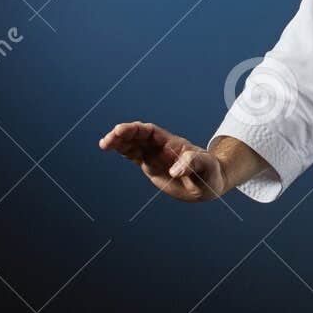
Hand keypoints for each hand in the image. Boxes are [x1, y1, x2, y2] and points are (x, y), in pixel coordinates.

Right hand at [98, 121, 226, 202]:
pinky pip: (134, 156)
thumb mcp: (205, 166)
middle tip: (108, 139)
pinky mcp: (151, 166)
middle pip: (139, 136)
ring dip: (119, 142)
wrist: (208, 182)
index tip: (123, 131)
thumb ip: (192, 164)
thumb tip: (175, 171)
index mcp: (172, 143)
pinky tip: (110, 148)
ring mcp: (154, 156)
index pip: (151, 132)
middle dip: (123, 134)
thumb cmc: (209, 171)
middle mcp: (160, 147)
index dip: (136, 130)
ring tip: (104, 144)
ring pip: (133, 145)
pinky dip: (123, 151)